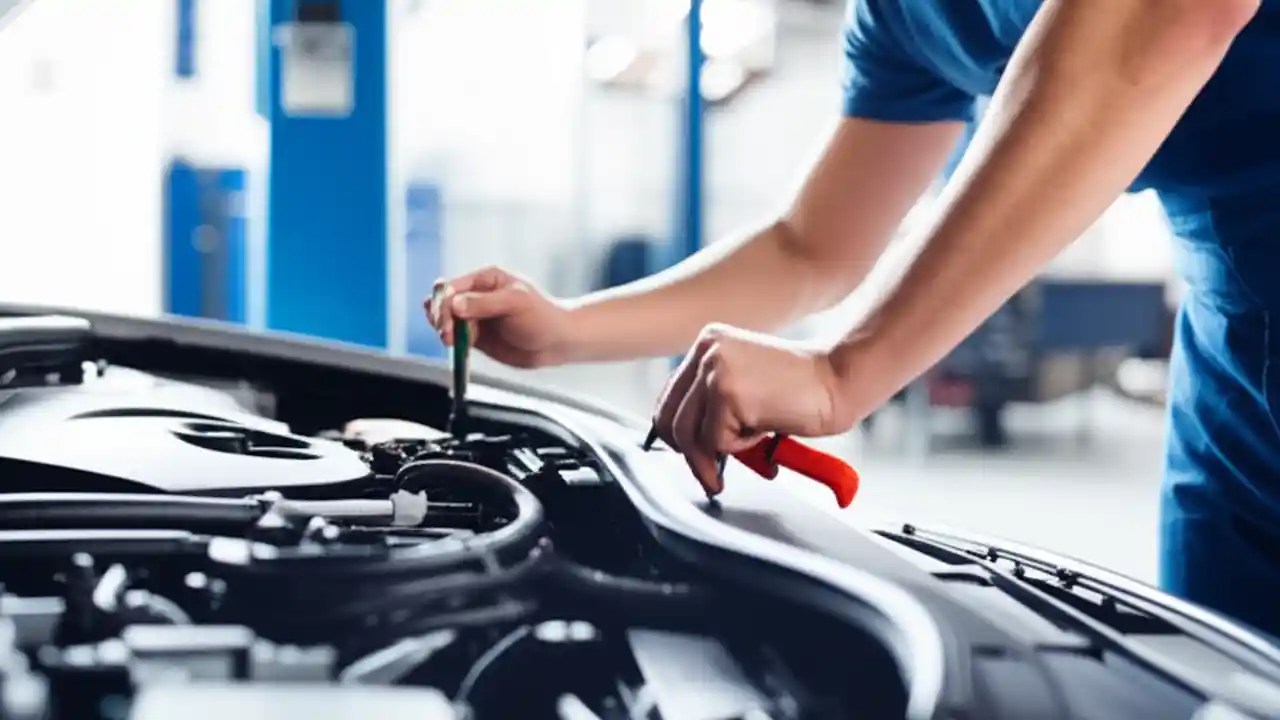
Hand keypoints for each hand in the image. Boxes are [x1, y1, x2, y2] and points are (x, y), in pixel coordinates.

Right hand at [426, 267, 574, 368]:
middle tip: (447, 334)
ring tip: (452, 340)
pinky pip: (455, 337)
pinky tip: (459, 347)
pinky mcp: (477, 337)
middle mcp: (477, 296)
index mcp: (486, 279)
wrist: (557, 342)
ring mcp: (476, 317)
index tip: (447, 320)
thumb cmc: (542, 316)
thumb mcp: (515, 303)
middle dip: (440, 318)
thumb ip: (484, 303)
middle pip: (444, 303)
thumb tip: (454, 305)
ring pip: (446, 320)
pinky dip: (452, 342)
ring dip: (444, 330)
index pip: (452, 287)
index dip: (444, 303)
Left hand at [653, 324, 849, 496]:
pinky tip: (765, 431)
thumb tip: (685, 442)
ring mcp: (714, 370)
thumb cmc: (801, 388)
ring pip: (689, 434)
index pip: (670, 398)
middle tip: (710, 475)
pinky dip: (740, 448)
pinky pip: (715, 441)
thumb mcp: (745, 384)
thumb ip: (712, 400)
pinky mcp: (727, 393)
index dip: (678, 434)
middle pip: (670, 418)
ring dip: (716, 455)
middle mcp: (706, 351)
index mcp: (707, 343)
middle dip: (690, 454)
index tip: (693, 456)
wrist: (838, 379)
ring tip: (749, 450)